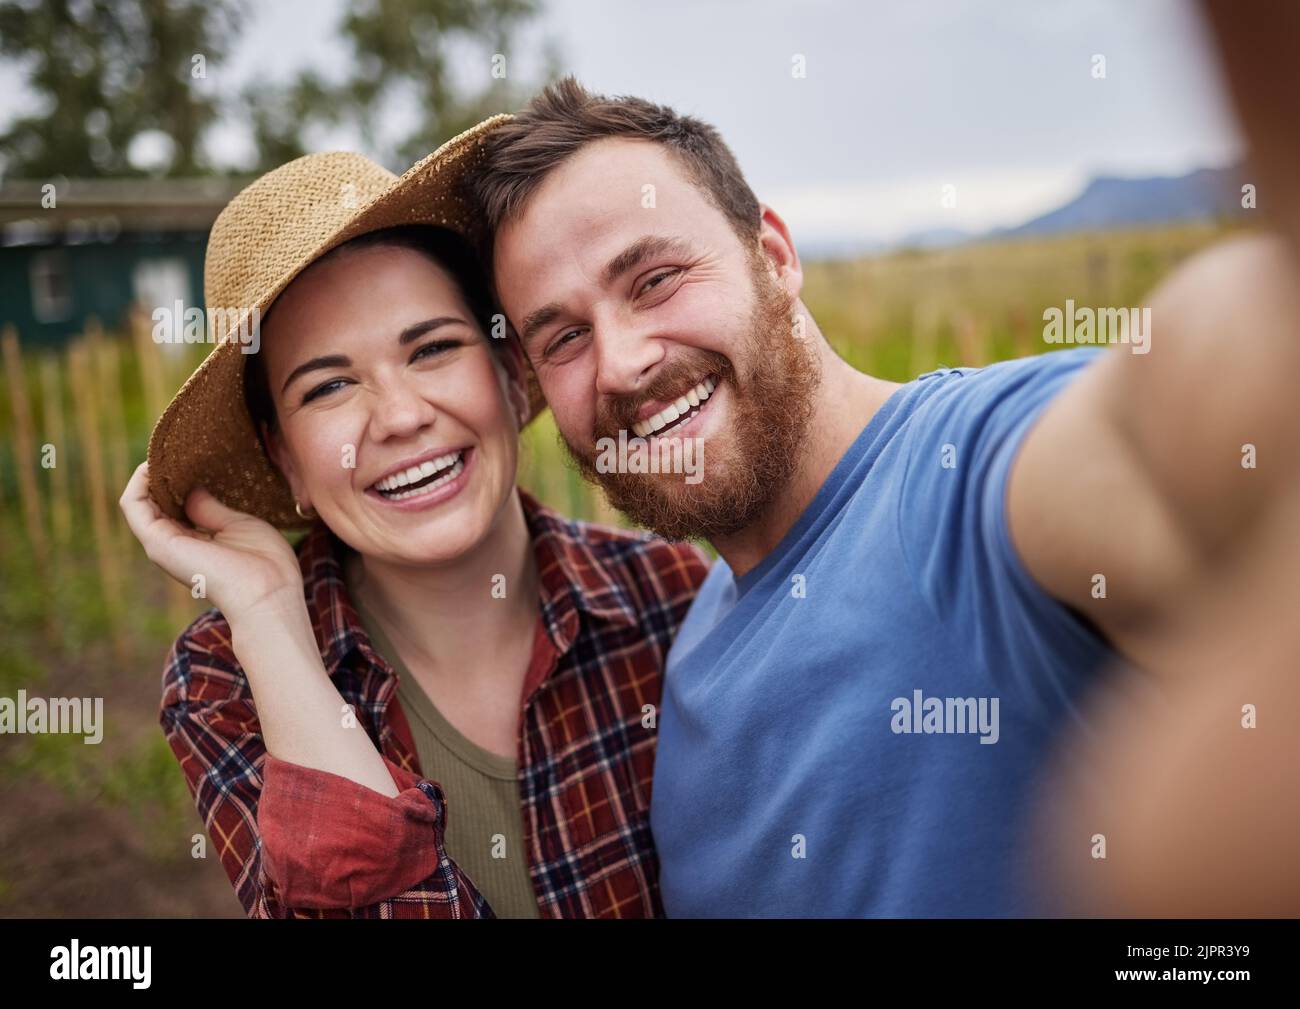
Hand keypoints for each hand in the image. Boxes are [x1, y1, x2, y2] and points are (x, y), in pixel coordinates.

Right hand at [119, 462, 306, 625]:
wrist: (267, 593)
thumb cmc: (265, 563)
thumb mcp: (239, 525)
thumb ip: (212, 508)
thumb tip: (193, 489)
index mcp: (195, 542)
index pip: (174, 506)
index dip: (177, 478)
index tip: (188, 454)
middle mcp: (174, 544)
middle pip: (154, 502)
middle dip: (161, 472)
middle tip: (175, 444)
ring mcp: (163, 544)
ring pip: (139, 501)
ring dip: (147, 473)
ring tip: (164, 448)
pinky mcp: (157, 542)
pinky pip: (133, 505)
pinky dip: (139, 481)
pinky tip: (154, 462)